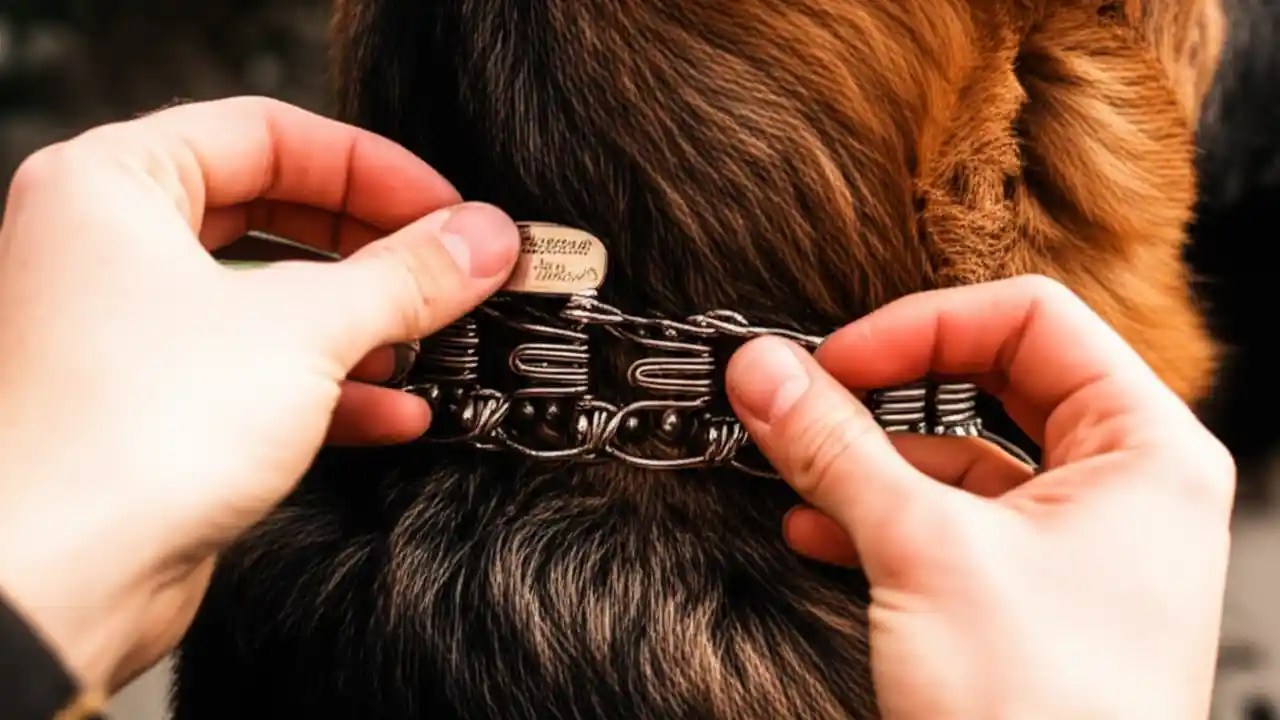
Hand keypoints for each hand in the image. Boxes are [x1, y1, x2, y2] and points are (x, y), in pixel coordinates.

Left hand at [0, 97, 519, 691]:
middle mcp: (110, 250)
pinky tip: (398, 412)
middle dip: (374, 251)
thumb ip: (406, 275)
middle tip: (451, 270)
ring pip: (272, 300)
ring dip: (363, 324)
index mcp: (112, 185)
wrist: (53, 585)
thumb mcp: (303, 329)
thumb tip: (482, 239)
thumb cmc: (129, 434)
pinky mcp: (156, 411)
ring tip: (435, 342)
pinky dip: (332, 387)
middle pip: (275, 214)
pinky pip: (260, 374)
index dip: (372, 168)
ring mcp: (131, 334)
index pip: (268, 134)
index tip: (446, 208)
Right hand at [725, 275, 1234, 718]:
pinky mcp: (1029, 593)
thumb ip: (836, 448)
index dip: (922, 327)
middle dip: (891, 389)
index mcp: (1145, 449)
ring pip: (962, 455)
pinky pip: (950, 521)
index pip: (1029, 320)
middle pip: (994, 380)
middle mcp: (1122, 486)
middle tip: (813, 394)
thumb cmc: (1046, 715)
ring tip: (799, 465)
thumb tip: (768, 372)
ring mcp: (1077, 543)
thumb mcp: (924, 553)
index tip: (838, 359)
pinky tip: (817, 529)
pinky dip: (881, 516)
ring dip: (872, 458)